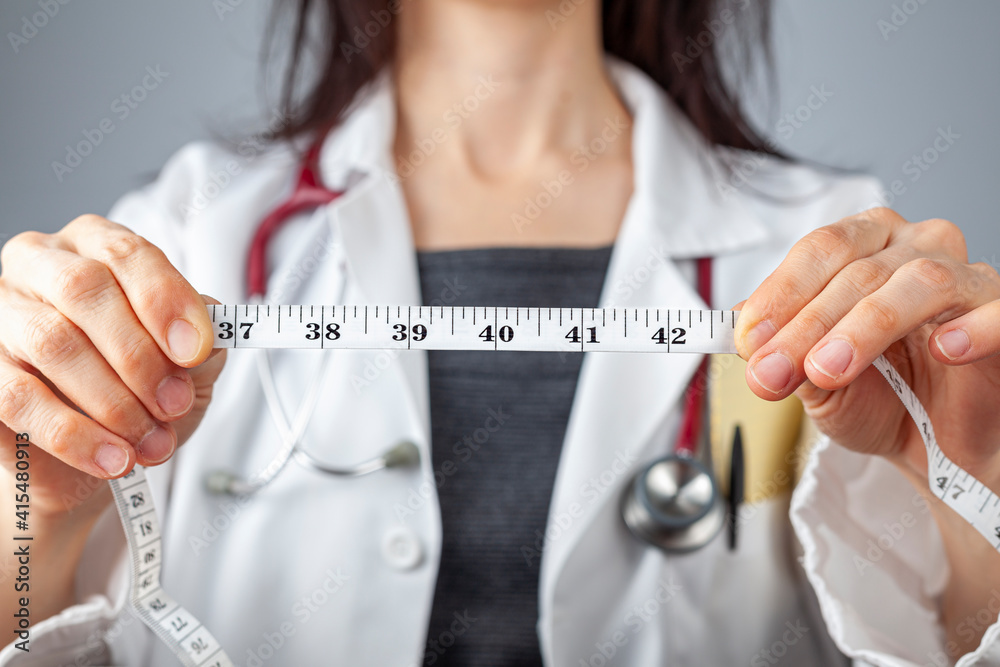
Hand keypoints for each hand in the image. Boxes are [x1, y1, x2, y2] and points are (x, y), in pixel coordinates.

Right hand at [0, 215, 225, 519]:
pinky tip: (114, 458)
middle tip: (173, 402)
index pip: (127, 253)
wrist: (93, 454)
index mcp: (93, 247)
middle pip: (84, 290)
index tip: (197, 350)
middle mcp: (37, 268)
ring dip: (114, 401)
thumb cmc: (140, 391)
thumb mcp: (188, 363)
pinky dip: (75, 435)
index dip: (165, 300)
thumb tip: (209, 327)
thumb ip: (203, 339)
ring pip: (52, 343)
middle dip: (140, 354)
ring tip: (151, 442)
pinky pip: (18, 398)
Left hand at [735, 208, 999, 487]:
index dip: (781, 294)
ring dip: (864, 327)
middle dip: (807, 325)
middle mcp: (916, 247)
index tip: (749, 340)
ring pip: (916, 282)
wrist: (936, 449)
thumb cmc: (881, 398)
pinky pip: (996, 311)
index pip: (820, 250)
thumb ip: (784, 355)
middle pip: (857, 270)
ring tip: (829, 369)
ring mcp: (967, 279)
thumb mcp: (814, 380)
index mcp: (865, 246)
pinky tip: (944, 348)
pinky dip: (971, 327)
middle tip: (775, 371)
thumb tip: (749, 343)